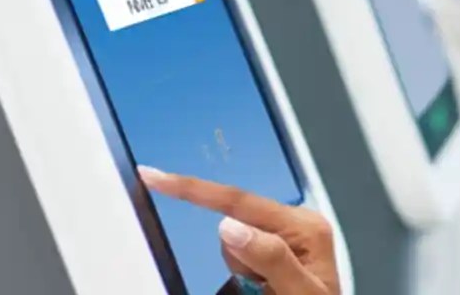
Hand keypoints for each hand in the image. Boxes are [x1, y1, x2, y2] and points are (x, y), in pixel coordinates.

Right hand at [139, 166, 340, 294]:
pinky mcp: (273, 252)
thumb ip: (269, 259)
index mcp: (304, 225)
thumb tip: (228, 225)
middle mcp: (295, 223)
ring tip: (266, 290)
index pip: (240, 201)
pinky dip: (243, 275)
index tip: (155, 176)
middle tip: (261, 287)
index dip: (194, 189)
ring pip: (232, 245)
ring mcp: (283, 237)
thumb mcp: (298, 293)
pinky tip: (265, 287)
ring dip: (240, 272)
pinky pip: (238, 257)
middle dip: (236, 260)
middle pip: (233, 224)